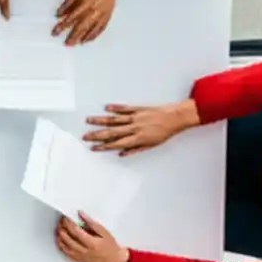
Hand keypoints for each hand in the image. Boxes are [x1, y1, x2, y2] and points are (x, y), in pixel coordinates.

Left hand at [53, 0, 132, 45]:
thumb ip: (68, 4)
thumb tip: (59, 14)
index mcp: (83, 4)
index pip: (70, 19)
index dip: (61, 27)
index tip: (55, 32)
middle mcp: (92, 11)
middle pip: (80, 27)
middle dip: (72, 37)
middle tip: (66, 44)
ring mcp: (101, 15)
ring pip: (90, 30)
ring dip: (82, 38)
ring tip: (76, 44)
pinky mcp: (107, 16)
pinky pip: (100, 28)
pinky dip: (94, 35)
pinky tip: (89, 39)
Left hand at [56, 212, 129, 261]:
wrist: (114, 261)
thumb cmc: (110, 246)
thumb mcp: (104, 232)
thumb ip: (91, 223)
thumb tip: (80, 214)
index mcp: (92, 243)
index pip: (75, 231)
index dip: (68, 223)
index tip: (66, 218)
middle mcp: (84, 251)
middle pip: (67, 238)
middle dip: (62, 228)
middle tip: (61, 222)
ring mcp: (80, 257)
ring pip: (64, 246)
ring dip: (59, 236)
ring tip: (59, 229)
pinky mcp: (78, 261)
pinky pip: (65, 253)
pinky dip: (60, 245)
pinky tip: (60, 240)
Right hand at [84, 101, 200, 155]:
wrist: (176, 118)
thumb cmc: (165, 132)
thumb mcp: (151, 145)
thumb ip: (135, 149)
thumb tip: (122, 154)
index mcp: (137, 138)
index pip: (116, 144)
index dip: (103, 146)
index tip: (93, 148)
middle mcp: (134, 128)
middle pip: (111, 132)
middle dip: (96, 135)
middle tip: (85, 136)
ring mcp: (135, 117)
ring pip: (114, 119)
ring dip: (100, 120)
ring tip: (89, 120)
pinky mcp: (138, 109)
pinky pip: (124, 109)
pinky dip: (115, 108)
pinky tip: (106, 108)